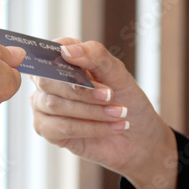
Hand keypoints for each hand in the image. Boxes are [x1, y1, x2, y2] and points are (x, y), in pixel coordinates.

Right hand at [30, 39, 178, 188]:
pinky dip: (83, 128)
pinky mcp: (50, 131)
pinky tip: (107, 129)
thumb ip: (97, 57)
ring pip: (50, 105)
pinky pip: (53, 128)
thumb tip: (68, 47)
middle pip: (47, 80)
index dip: (59, 57)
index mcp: (66, 60)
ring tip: (118, 115)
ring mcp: (46, 107)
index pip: (48, 50)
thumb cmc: (133, 104)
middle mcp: (50, 82)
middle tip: (112, 96)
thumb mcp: (123, 77)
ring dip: (88, 112)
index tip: (79, 62)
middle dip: (82, 91)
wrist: (142, 141)